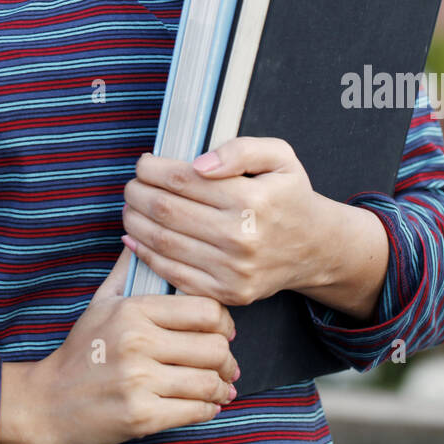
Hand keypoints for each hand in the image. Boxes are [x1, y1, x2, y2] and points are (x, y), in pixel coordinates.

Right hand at [6, 248, 238, 443]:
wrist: (50, 402)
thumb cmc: (82, 350)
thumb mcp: (101, 302)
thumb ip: (129, 271)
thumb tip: (144, 236)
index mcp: (133, 310)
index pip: (204, 309)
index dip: (224, 321)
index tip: (224, 330)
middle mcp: (137, 342)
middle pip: (213, 346)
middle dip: (228, 358)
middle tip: (228, 364)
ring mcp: (138, 380)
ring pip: (209, 381)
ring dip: (222, 386)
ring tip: (222, 386)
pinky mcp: (141, 417)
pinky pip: (196, 411)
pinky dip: (208, 409)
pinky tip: (207, 404)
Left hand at [121, 137, 330, 307]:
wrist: (314, 247)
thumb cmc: (288, 195)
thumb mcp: (279, 156)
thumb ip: (241, 150)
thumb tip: (200, 163)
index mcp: (252, 199)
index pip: (183, 179)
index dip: (153, 170)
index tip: (143, 164)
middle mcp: (242, 238)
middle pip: (167, 211)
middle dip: (138, 194)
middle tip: (131, 185)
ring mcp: (234, 271)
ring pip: (165, 243)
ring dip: (136, 222)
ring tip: (130, 208)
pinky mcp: (227, 294)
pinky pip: (174, 274)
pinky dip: (147, 255)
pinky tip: (135, 238)